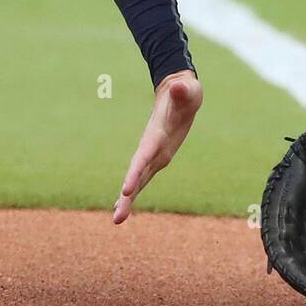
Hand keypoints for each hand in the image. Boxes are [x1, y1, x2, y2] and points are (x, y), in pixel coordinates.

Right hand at [113, 70, 202, 223]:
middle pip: (136, 173)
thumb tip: (179, 86)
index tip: (126, 190)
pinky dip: (135, 191)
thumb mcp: (188, 90)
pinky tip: (124, 206)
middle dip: (127, 195)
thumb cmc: (186, 91)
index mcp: (157, 133)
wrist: (177, 91)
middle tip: (117, 218)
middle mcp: (151, 146)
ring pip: (139, 179)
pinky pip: (144, 177)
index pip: (144, 155)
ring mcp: (153, 152)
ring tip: (117, 220)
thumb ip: (182, 90)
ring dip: (128, 199)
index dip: (135, 172)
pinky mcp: (157, 157)